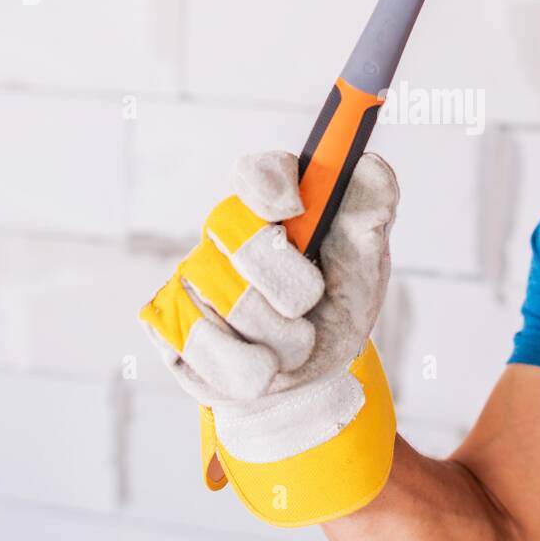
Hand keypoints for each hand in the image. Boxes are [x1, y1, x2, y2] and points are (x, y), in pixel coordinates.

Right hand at [140, 150, 399, 524]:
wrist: (314, 376)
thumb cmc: (339, 304)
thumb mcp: (368, 257)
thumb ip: (371, 207)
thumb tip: (367, 164)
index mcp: (272, 202)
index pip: (257, 173)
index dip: (270, 185)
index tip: (296, 207)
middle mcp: (224, 231)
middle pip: (238, 237)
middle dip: (290, 284)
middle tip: (311, 303)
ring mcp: (191, 275)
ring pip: (223, 299)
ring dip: (279, 337)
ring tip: (298, 344)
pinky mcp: (168, 322)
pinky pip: (197, 343)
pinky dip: (243, 367)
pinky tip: (262, 368)